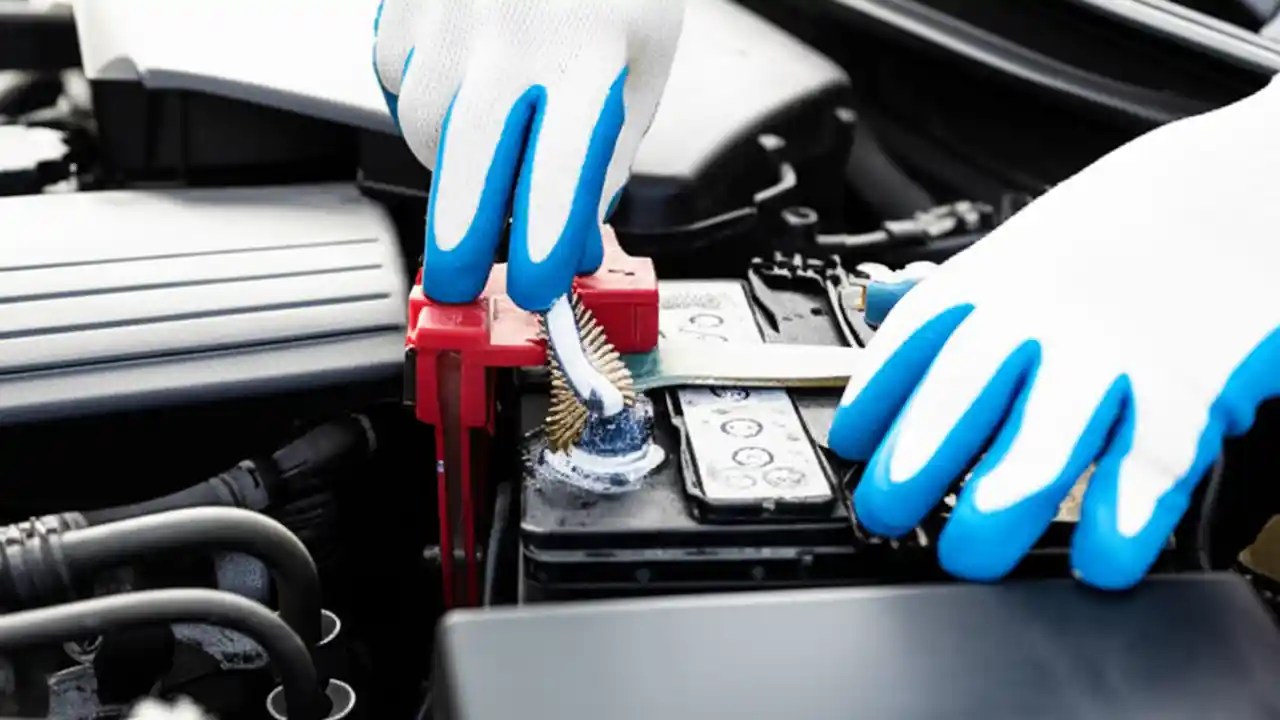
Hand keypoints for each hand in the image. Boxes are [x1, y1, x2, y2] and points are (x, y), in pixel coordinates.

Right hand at [372, 0, 684, 311]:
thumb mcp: (641, 56)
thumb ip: (609, 145)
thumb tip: (573, 225)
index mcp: (587, 53)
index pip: (558, 171)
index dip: (541, 240)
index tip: (535, 284)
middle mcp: (511, 32)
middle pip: (466, 162)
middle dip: (457, 238)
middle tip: (456, 280)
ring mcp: (450, 13)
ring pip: (422, 128)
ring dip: (449, 164)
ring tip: (487, 151)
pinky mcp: (407, 2)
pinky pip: (397, 81)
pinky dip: (425, 102)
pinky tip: (462, 83)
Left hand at [827, 76, 1279, 589]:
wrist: (1245, 188)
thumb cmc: (1123, 229)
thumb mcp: (1024, 242)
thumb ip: (953, 289)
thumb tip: (879, 301)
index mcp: (995, 284)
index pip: (913, 342)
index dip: (875, 396)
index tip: (851, 447)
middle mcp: (1044, 321)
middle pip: (965, 391)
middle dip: (918, 455)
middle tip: (885, 512)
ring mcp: (1114, 359)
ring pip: (1051, 430)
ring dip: (1006, 491)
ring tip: (971, 551)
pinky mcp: (1190, 394)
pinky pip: (1153, 460)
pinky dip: (1126, 512)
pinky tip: (1101, 557)